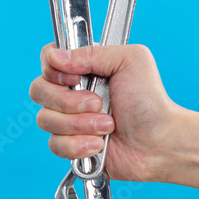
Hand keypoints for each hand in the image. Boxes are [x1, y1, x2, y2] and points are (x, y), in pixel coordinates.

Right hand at [29, 44, 180, 181]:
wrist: (160, 142)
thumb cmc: (150, 101)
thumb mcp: (129, 61)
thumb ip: (92, 52)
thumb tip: (56, 57)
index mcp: (83, 68)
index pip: (48, 60)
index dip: (55, 70)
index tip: (76, 77)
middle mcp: (72, 92)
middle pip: (39, 90)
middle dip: (70, 101)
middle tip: (99, 104)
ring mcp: (69, 120)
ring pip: (46, 120)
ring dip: (80, 125)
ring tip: (108, 126)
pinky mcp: (71, 146)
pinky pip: (55, 145)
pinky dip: (79, 145)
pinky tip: (100, 145)